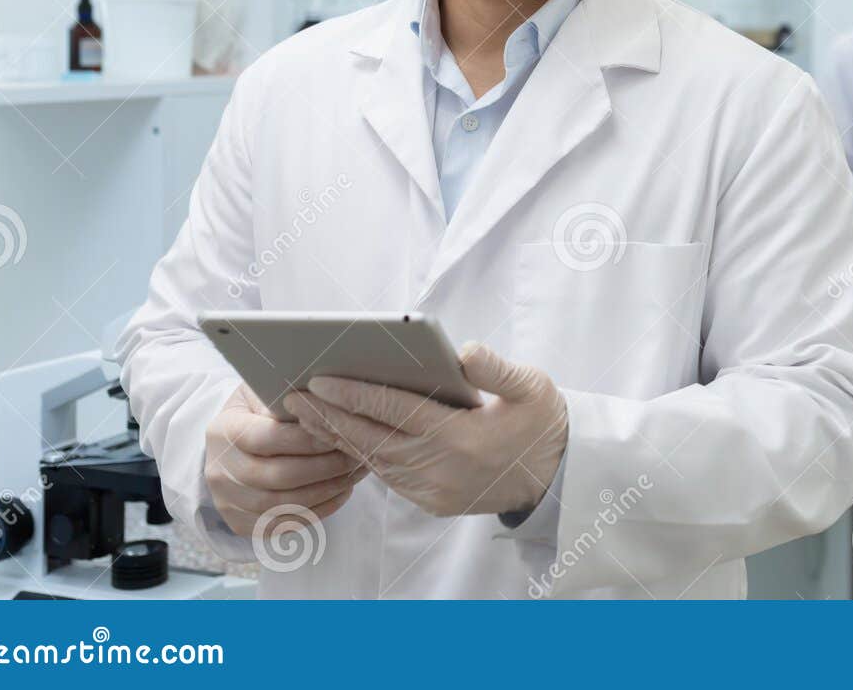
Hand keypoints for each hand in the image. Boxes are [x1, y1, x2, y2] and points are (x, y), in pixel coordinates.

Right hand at [203, 384, 368, 537]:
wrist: (230, 446)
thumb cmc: (257, 412)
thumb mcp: (264, 393)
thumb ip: (289, 399)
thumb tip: (327, 406)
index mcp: (224, 431)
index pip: (268, 438)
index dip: (308, 439)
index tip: (339, 431)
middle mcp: (220, 471)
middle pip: (279, 476)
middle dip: (326, 467)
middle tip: (355, 454)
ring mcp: (228, 502)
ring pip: (284, 505)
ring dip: (328, 490)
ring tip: (354, 473)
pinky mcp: (241, 524)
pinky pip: (286, 524)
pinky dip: (320, 510)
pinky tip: (342, 491)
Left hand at [285, 343, 568, 518]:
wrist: (557, 475)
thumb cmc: (542, 422)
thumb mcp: (532, 387)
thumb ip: (496, 369)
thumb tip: (463, 351)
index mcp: (462, 437)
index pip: (396, 412)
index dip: (356, 395)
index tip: (322, 379)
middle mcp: (442, 469)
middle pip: (372, 439)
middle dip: (331, 417)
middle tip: (295, 396)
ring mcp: (434, 491)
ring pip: (374, 462)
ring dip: (339, 437)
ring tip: (308, 413)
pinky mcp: (432, 502)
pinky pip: (388, 477)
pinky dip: (361, 456)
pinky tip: (343, 436)